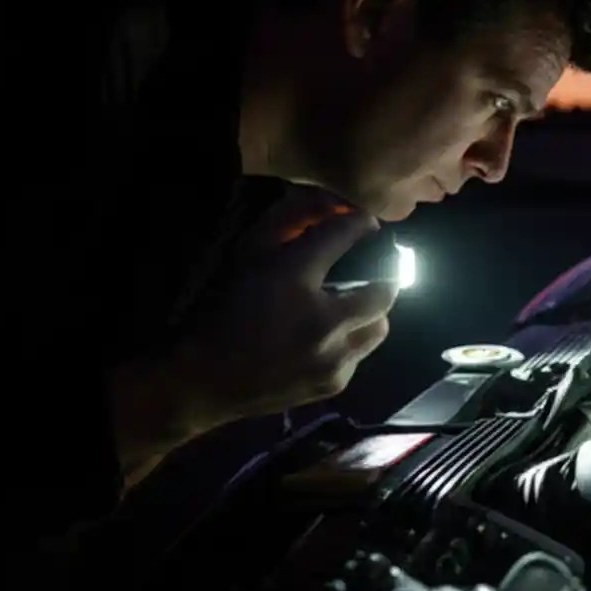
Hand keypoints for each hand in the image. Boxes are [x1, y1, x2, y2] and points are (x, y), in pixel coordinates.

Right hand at [109, 187, 398, 481]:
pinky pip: (361, 354)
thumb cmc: (223, 311)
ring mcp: (334, 357)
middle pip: (386, 290)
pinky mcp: (335, 383)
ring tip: (346, 311)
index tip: (365, 226)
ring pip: (380, 326)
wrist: (205, 380)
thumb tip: (325, 207)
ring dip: (369, 314)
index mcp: (293, 279)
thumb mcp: (246, 258)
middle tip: (368, 274)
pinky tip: (325, 341)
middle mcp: (323, 319)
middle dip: (381, 278)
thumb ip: (284, 225)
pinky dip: (350, 343)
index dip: (360, 225)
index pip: (344, 235)